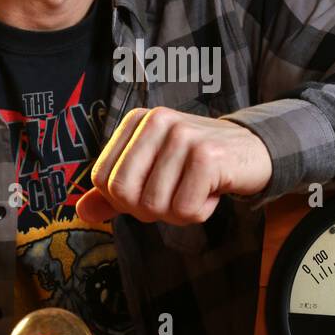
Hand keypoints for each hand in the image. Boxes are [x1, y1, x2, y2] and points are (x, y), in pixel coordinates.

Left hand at [76, 107, 271, 224]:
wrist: (253, 151)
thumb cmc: (196, 165)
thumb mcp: (152, 172)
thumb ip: (115, 192)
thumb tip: (81, 211)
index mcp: (136, 121)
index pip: (103, 180)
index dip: (126, 201)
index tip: (154, 189)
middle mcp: (157, 121)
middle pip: (125, 195)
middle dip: (150, 210)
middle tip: (176, 195)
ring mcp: (183, 135)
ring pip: (156, 206)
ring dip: (180, 212)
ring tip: (197, 189)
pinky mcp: (208, 156)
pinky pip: (186, 210)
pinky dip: (201, 212)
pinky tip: (213, 191)